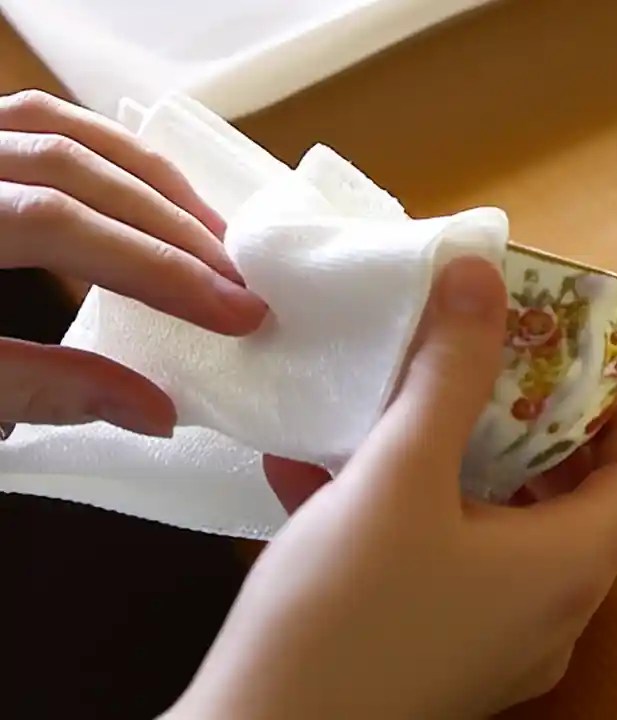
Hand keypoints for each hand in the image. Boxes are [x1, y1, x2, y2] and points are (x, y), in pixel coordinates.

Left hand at [0, 90, 265, 436]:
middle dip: (175, 229)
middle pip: (82, 173)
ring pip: (69, 132)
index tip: (235, 313)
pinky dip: (109, 151)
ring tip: (214, 234)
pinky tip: (150, 190)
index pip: (67, 226)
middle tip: (243, 282)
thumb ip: (43, 389)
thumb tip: (157, 413)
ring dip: (153, 181)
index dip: (161, 269)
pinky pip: (45, 121)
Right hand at [171, 257, 616, 718]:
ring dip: (456, 472)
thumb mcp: (398, 476)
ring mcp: (496, 650)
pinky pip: (444, 576)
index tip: (573, 366)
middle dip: (529, 434)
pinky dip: (409, 524)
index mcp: (566, 569)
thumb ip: (447, 372)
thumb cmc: (345, 611)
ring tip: (404, 416)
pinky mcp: (439, 666)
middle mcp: (549, 617)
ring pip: (498, 540)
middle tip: (487, 376)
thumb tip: (483, 274)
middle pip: (568, 509)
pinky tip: (324, 481)